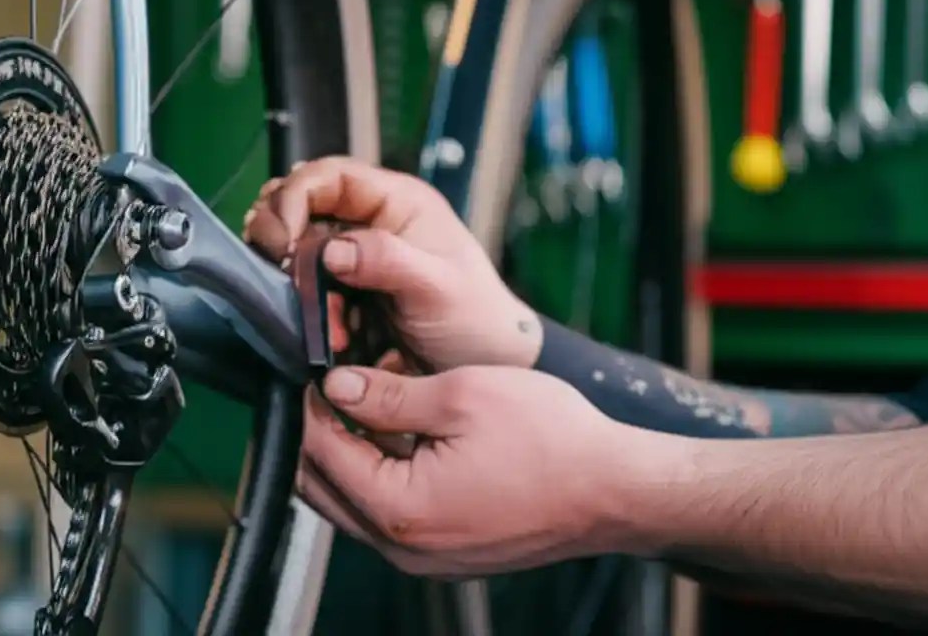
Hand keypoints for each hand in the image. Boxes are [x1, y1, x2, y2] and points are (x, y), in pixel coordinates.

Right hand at [244, 157, 540, 370]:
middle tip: (281, 271)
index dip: (295, 198)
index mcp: (395, 202)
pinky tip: (318, 329)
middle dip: (282, 237)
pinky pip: (305, 290)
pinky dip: (301, 307)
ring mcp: (353, 258)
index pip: (327, 176)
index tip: (284, 239)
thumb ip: (388, 261)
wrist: (487, 365)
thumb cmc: (476, 319)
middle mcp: (368, 222)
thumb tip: (332, 249)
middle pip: (299, 206)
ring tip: (310, 311)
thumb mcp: (438, 287)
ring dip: (291, 280)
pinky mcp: (343, 292)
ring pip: (295, 250)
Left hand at [298, 364, 675, 575]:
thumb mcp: (460, 395)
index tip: (315, 369)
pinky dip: (381, 478)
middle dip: (319, 434)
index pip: (318, 453)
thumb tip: (335, 386)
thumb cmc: (553, 442)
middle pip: (323, 487)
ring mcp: (424, 558)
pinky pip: (390, 517)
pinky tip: (401, 438)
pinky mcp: (446, 555)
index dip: (310, 405)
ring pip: (353, 504)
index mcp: (398, 509)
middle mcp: (402, 547)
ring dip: (349, 456)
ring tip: (366, 404)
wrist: (616, 492)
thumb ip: (386, 394)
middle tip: (334, 385)